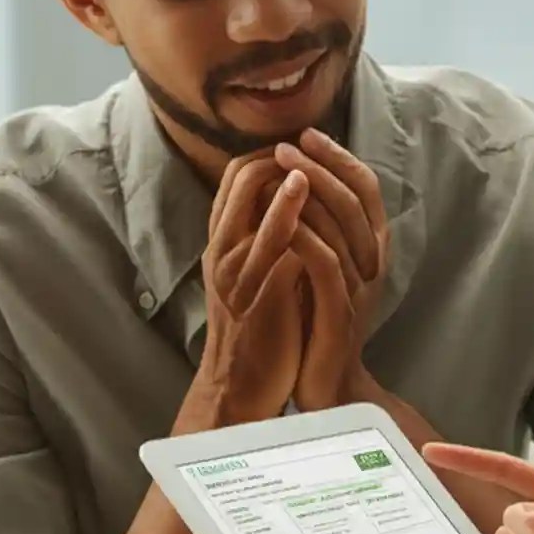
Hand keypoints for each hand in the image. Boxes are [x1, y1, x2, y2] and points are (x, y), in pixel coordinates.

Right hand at [183, 152, 309, 428]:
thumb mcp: (259, 272)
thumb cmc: (260, 326)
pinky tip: (310, 224)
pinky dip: (287, 235)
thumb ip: (268, 235)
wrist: (241, 386)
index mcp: (224, 239)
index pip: (238, 174)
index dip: (269, 153)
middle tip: (308, 152)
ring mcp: (235, 275)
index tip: (301, 147)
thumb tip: (297, 194)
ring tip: (304, 173)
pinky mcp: (254, 302)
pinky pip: (268, 260)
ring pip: (246, 217)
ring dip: (279, 193)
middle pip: (238, 182)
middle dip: (275, 160)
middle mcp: (222, 250)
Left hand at [274, 129, 389, 410]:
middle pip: (356, 199)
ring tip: (280, 167)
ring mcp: (358, 288)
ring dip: (309, 192)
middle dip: (322, 165)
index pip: (367, 189)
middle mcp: (371, 263)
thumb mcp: (324, 269)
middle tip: (289, 142)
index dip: (341, 157)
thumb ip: (322, 230)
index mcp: (371, 250)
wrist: (328, 387)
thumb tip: (301, 180)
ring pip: (342, 225)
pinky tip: (280, 218)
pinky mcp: (340, 312)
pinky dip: (304, 236)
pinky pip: (325, 264)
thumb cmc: (319, 324)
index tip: (309, 134)